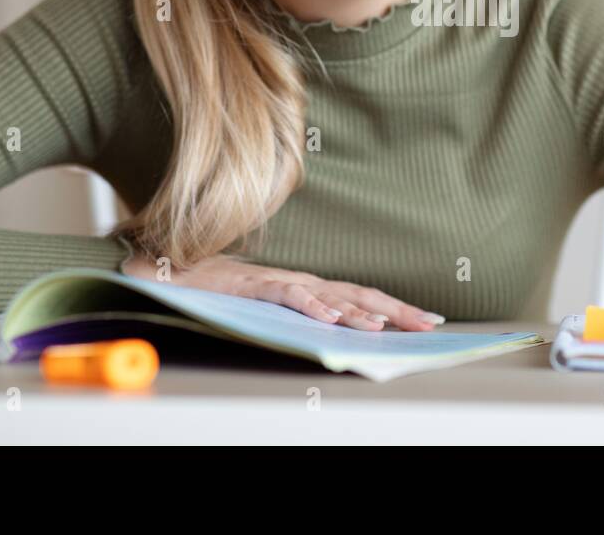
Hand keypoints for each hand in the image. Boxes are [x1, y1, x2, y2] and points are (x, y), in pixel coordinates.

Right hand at [121, 252, 445, 331]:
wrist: (175, 271)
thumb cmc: (222, 291)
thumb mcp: (270, 306)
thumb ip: (299, 315)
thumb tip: (336, 331)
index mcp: (309, 286)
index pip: (361, 295)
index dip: (396, 306)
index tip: (428, 319)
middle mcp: (303, 281)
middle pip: (359, 294)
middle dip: (398, 310)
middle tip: (429, 325)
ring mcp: (281, 281)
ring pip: (331, 296)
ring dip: (361, 312)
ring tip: (388, 327)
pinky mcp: (256, 286)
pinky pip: (290, 296)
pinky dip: (314, 307)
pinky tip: (333, 319)